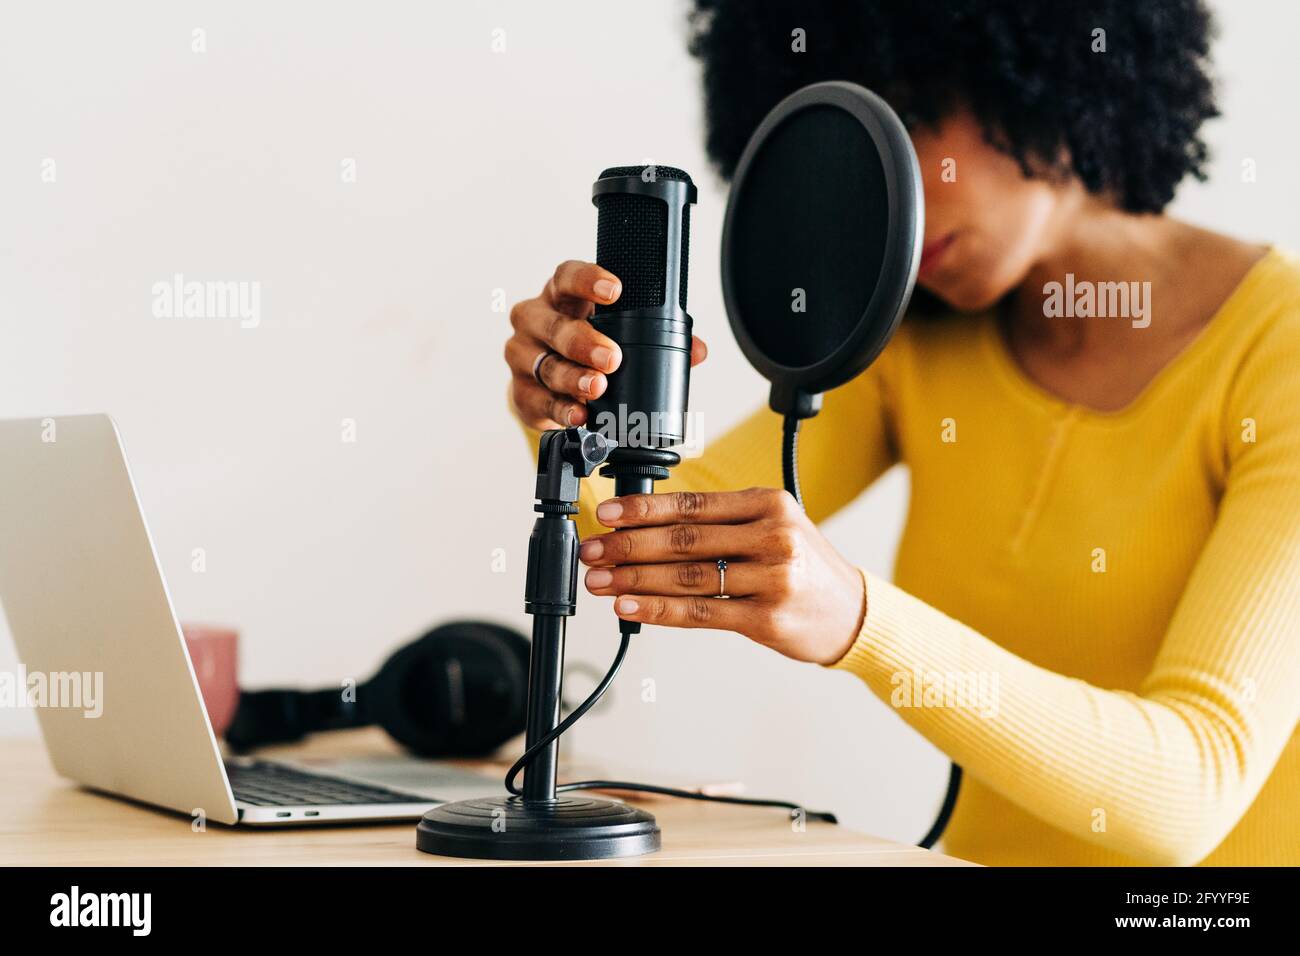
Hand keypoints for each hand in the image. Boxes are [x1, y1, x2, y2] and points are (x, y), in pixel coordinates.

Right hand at [505, 260, 707, 429]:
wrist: (548, 388)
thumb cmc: (584, 350)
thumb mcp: (616, 335)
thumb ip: (657, 339)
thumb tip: (697, 350)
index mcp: (560, 297)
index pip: (566, 277)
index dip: (588, 280)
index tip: (615, 291)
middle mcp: (535, 320)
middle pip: (554, 324)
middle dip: (583, 341)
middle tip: (611, 357)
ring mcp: (523, 357)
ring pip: (545, 364)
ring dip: (573, 378)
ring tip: (597, 387)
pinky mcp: (521, 392)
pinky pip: (538, 401)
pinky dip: (560, 409)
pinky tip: (579, 414)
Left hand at [580, 488, 866, 664]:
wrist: (851, 612)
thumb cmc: (802, 567)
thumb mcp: (773, 526)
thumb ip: (722, 523)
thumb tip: (646, 527)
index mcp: (768, 503)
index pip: (693, 503)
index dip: (643, 509)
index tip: (605, 514)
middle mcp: (773, 535)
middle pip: (684, 539)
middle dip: (628, 545)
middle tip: (592, 550)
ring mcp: (772, 578)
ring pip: (687, 577)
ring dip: (634, 579)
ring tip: (601, 581)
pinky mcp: (767, 618)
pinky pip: (701, 612)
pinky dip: (659, 609)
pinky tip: (630, 606)